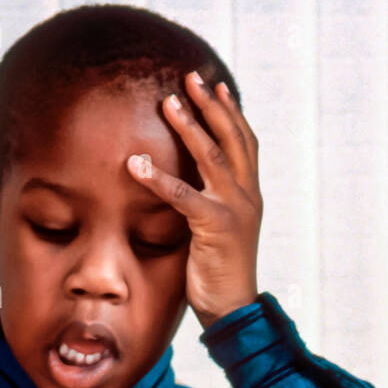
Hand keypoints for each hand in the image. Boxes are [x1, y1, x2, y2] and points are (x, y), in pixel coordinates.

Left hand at [127, 71, 261, 328]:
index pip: (245, 143)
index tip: (217, 87)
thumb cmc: (219, 273)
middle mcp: (247, 196)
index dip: (231, 113)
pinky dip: (159, 178)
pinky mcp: (216, 227)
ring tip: (168, 103)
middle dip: (211, 105)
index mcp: (250, 195)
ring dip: (189, 127)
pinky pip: (184, 195)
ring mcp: (235, 209)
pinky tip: (137, 164)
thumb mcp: (217, 231)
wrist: (234, 308)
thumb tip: (183, 189)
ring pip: (212, 157)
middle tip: (191, 78)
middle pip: (231, 139)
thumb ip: (206, 205)